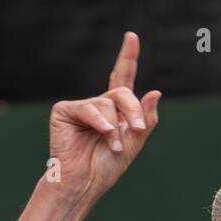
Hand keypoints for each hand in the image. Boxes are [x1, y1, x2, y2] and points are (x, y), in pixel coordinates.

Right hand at [47, 31, 160, 203]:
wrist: (85, 183)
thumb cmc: (107, 167)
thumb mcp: (134, 142)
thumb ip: (146, 118)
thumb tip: (155, 92)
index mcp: (115, 111)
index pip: (122, 78)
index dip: (127, 57)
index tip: (131, 37)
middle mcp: (98, 105)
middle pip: (122, 93)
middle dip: (133, 111)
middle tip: (138, 131)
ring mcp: (81, 107)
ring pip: (108, 102)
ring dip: (116, 128)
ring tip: (113, 147)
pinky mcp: (65, 111)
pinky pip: (89, 108)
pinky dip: (100, 122)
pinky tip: (104, 135)